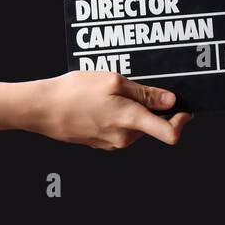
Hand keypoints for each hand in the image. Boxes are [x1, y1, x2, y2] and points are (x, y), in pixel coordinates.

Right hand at [24, 72, 193, 150]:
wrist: (40, 109)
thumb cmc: (74, 91)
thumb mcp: (114, 81)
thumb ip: (146, 93)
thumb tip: (171, 101)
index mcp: (131, 121)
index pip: (169, 133)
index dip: (182, 121)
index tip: (184, 108)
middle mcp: (124, 137)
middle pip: (152, 124)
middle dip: (150, 106)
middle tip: (134, 85)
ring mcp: (111, 142)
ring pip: (136, 125)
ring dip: (132, 108)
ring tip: (111, 90)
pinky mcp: (100, 142)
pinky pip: (120, 127)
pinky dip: (119, 114)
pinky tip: (101, 99)